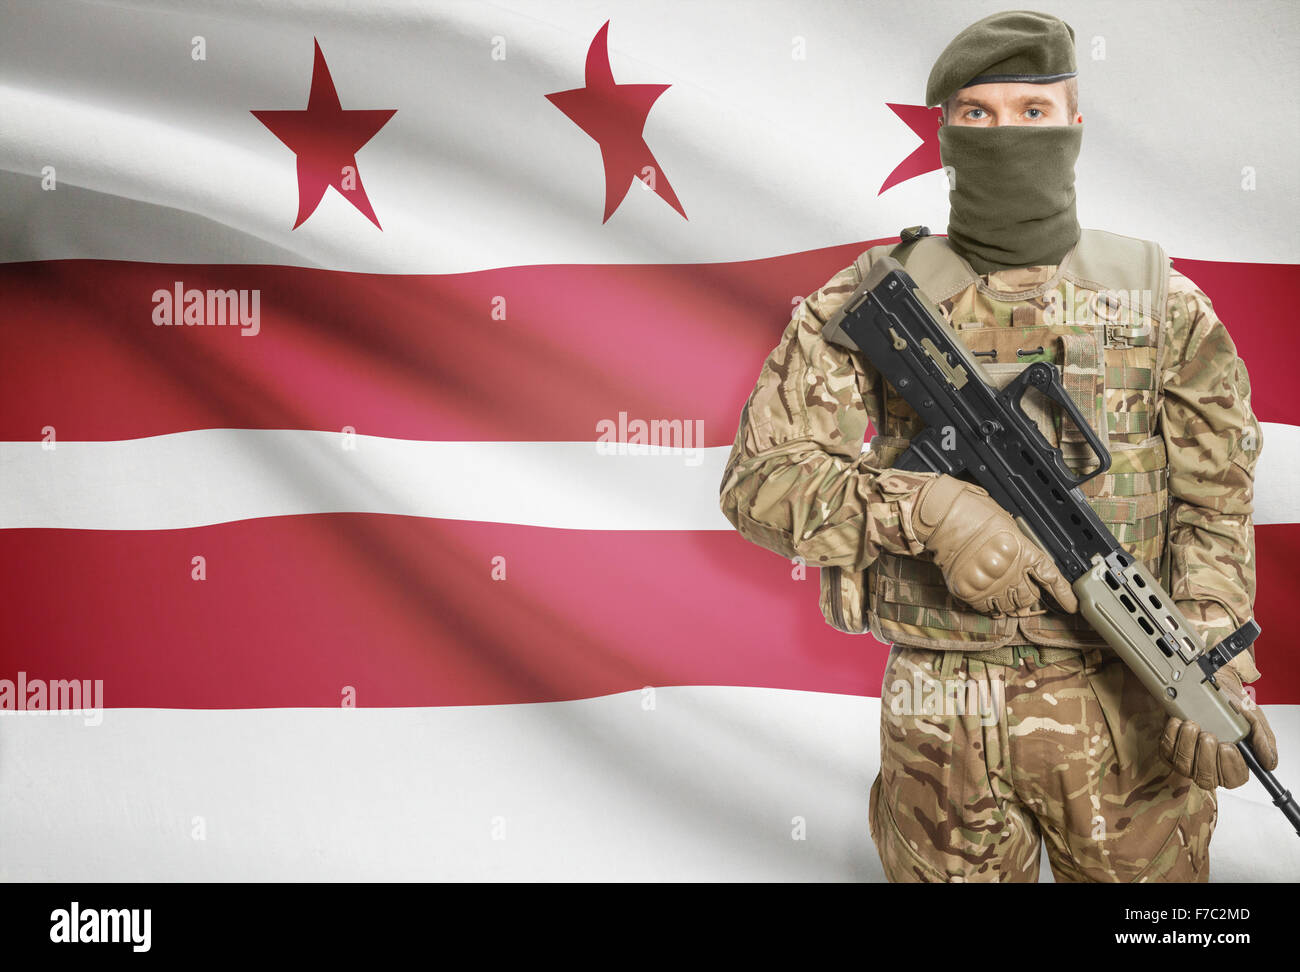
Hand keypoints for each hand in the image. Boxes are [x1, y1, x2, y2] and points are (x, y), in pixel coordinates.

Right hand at [910, 474, 1077, 616]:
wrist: (942, 516)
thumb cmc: (974, 512)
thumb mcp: (1009, 525)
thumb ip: (1022, 549)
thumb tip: (1029, 569)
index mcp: (1021, 550)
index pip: (1050, 578)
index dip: (1063, 595)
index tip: (1071, 605)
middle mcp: (1007, 570)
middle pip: (1029, 597)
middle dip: (1029, 595)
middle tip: (1022, 588)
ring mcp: (987, 583)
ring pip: (1010, 606)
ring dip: (1011, 603)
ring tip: (1003, 590)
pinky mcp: (968, 591)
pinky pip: (988, 609)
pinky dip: (992, 606)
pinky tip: (990, 596)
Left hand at [1159, 667, 1277, 788]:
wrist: (1209, 684)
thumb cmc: (1231, 705)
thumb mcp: (1254, 719)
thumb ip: (1263, 740)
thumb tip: (1269, 762)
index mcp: (1233, 762)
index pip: (1233, 780)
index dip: (1230, 767)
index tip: (1228, 746)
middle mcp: (1210, 764)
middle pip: (1206, 778)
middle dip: (1206, 756)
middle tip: (1209, 735)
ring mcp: (1188, 759)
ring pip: (1184, 766)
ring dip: (1187, 744)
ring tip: (1192, 724)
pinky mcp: (1170, 748)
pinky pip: (1167, 751)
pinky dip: (1171, 736)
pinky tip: (1178, 722)